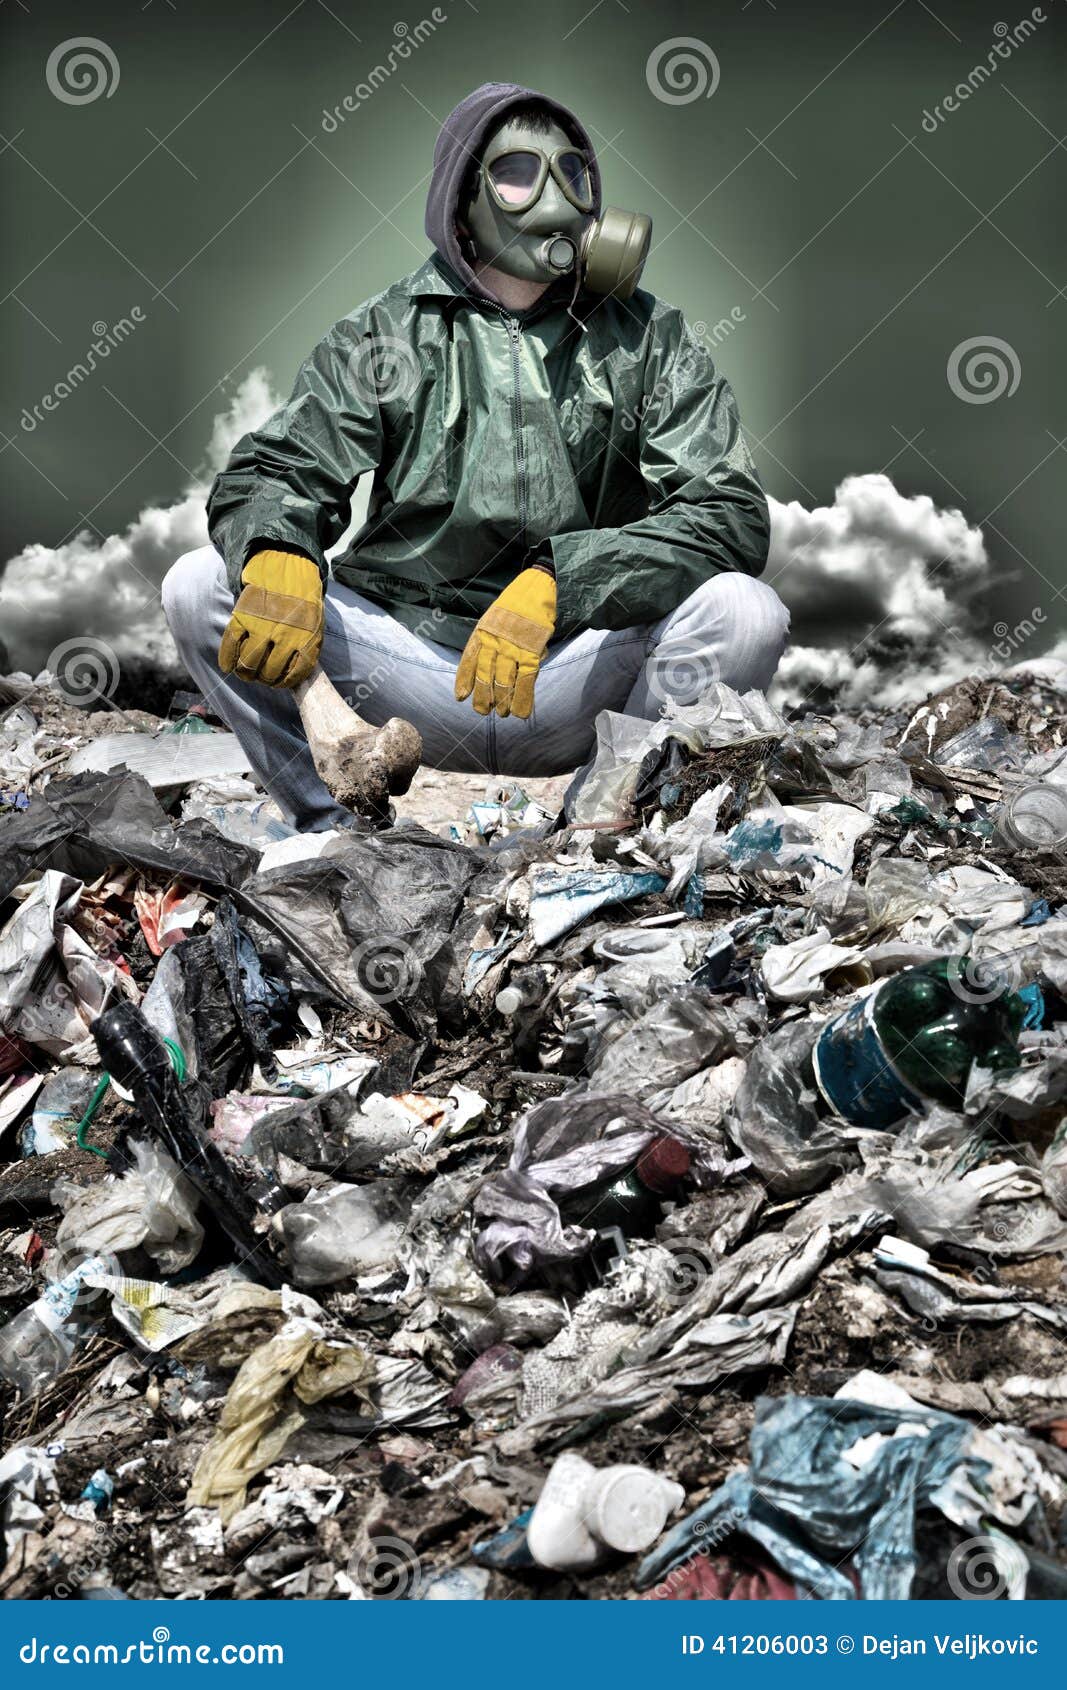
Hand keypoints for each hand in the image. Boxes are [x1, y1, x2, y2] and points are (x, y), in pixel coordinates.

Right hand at [218, 549, 323, 687]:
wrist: (287, 562)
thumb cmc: (303, 595)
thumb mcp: (315, 622)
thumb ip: (306, 646)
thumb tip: (294, 673)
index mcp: (305, 638)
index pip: (294, 675)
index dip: (283, 683)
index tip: (277, 683)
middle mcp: (284, 636)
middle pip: (268, 672)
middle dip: (263, 678)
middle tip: (259, 676)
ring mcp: (262, 627)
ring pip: (248, 664)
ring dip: (245, 672)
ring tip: (245, 672)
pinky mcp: (242, 616)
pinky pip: (230, 646)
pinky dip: (226, 659)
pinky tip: (226, 665)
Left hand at [454, 567, 555, 718]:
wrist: (536, 589)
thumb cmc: (514, 606)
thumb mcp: (491, 619)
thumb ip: (487, 641)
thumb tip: (484, 667)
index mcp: (482, 632)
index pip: (469, 660)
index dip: (464, 680)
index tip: (460, 697)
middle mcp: (495, 642)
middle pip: (485, 675)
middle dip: (482, 696)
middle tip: (481, 711)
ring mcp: (513, 648)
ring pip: (503, 682)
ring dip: (502, 701)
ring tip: (500, 713)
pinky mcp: (532, 653)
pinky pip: (525, 681)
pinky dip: (523, 699)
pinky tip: (520, 713)